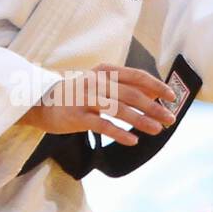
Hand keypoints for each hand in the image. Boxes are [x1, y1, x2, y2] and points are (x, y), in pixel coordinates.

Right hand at [19, 63, 177, 146]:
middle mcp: (96, 81)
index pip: (136, 76)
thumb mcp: (99, 84)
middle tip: (170, 119)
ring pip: (119, 109)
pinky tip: (133, 140)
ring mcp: (86, 98)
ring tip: (156, 130)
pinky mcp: (77, 116)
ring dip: (141, 120)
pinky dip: (119, 133)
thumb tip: (154, 96)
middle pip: (131, 94)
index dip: (156, 86)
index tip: (172, 97)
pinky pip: (102, 125)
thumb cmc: (77, 95)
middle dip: (154, 107)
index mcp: (104, 71)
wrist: (41, 102)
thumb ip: (124, 87)